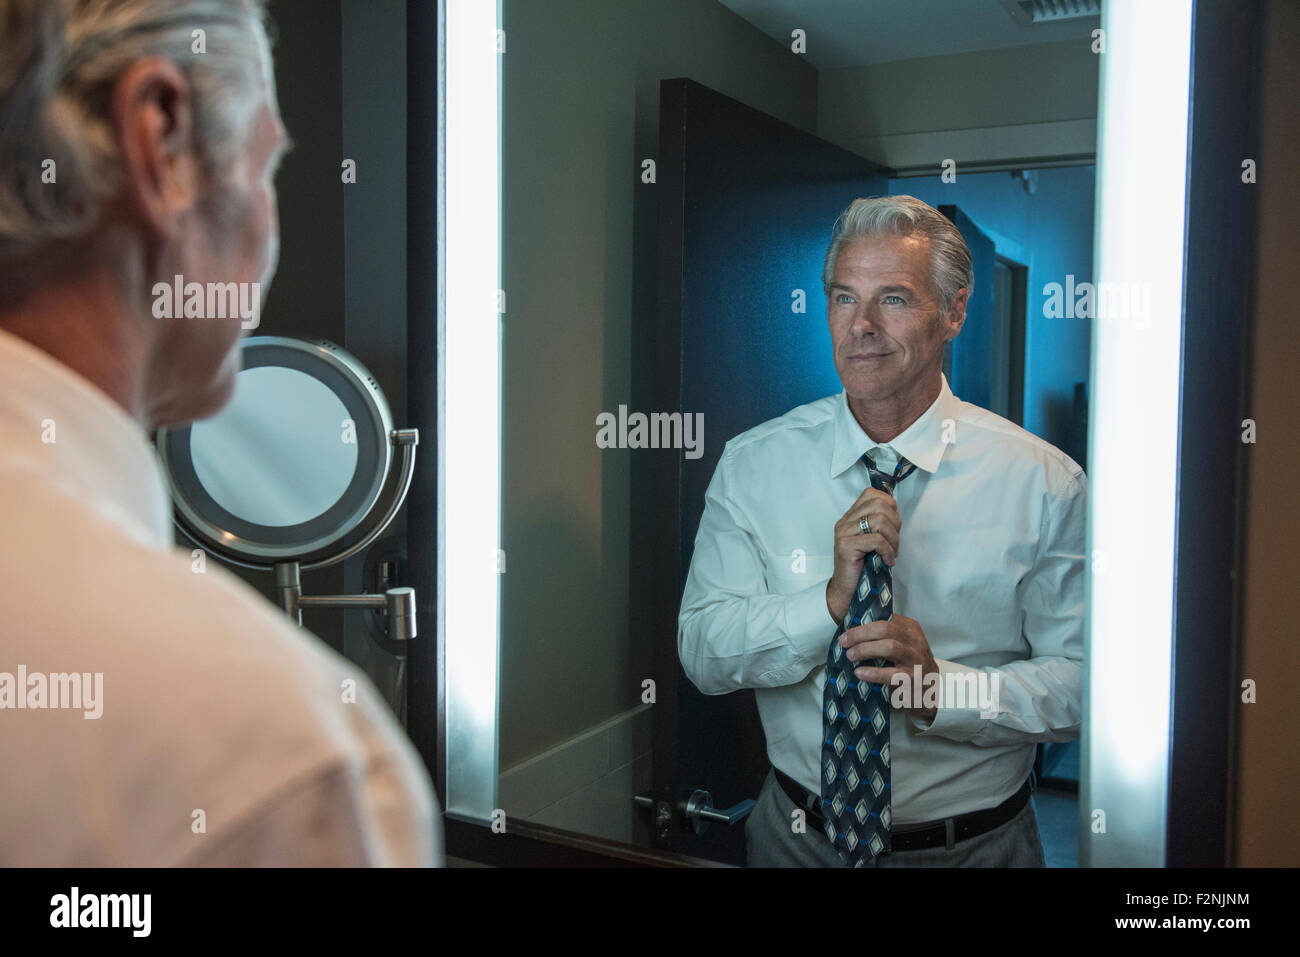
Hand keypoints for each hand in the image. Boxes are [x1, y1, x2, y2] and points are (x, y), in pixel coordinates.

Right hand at [825, 486, 900, 623]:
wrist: (846, 591)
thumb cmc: (862, 568)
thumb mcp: (872, 541)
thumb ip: (879, 524)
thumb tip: (896, 512)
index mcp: (850, 516)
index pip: (872, 494)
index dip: (890, 506)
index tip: (894, 525)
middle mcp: (845, 521)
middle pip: (879, 504)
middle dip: (895, 523)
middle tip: (895, 542)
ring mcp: (844, 532)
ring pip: (879, 520)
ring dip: (893, 538)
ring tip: (892, 553)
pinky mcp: (846, 546)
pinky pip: (876, 539)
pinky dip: (888, 550)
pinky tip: (888, 561)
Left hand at [839, 614, 937, 720]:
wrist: (932, 692)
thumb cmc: (910, 665)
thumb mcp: (903, 644)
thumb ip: (885, 636)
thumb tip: (852, 631)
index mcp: (911, 628)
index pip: (885, 618)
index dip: (862, 624)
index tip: (846, 632)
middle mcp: (916, 641)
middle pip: (885, 629)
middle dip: (860, 634)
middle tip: (844, 643)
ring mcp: (916, 660)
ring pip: (889, 647)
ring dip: (865, 650)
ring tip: (850, 656)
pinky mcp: (914, 679)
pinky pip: (891, 674)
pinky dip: (873, 673)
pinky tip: (860, 673)